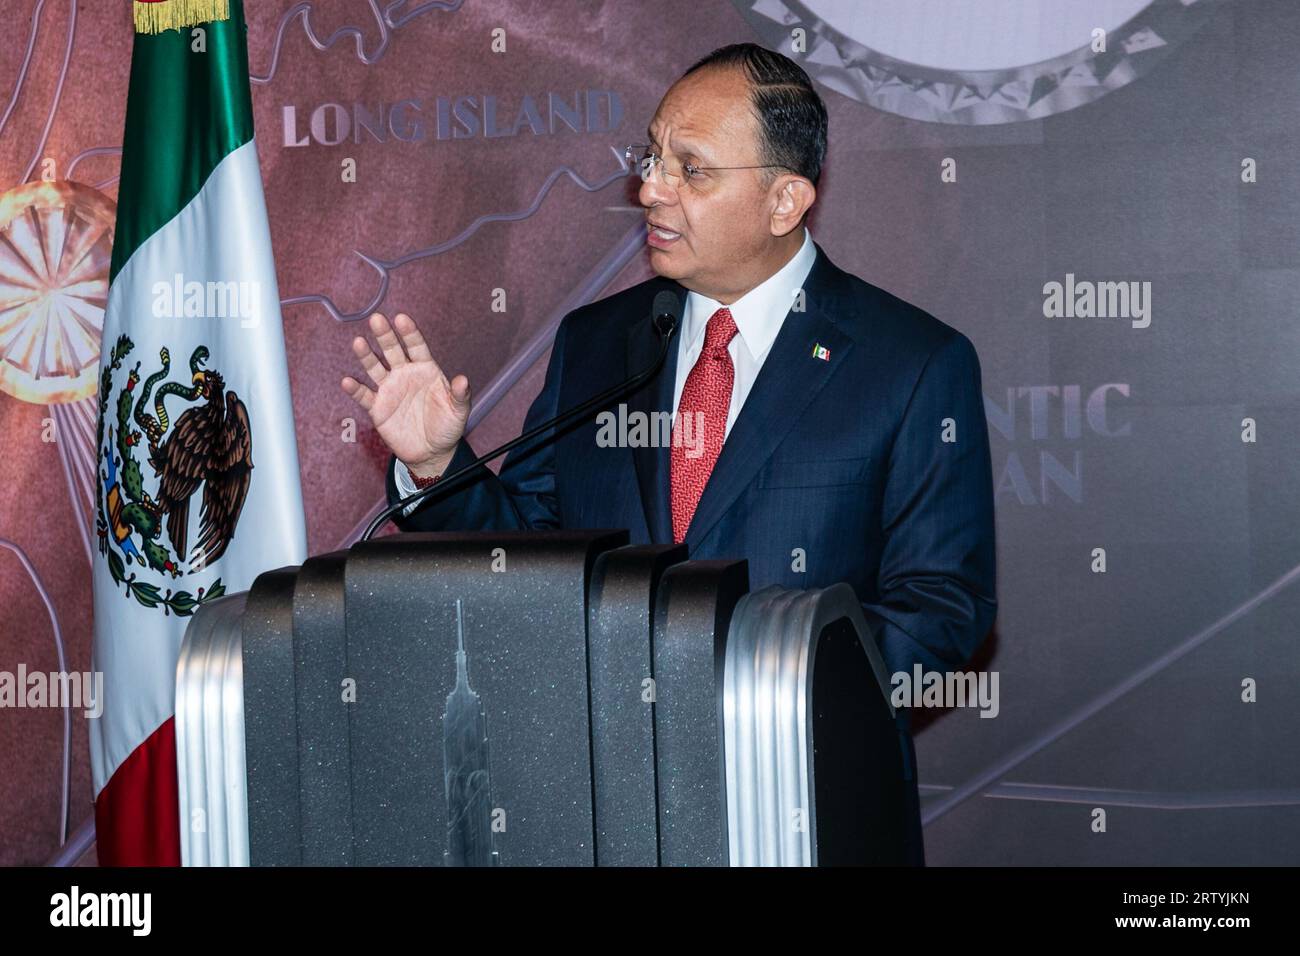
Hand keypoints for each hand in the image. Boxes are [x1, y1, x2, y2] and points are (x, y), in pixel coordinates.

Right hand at [341, 312, 469, 477]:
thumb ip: (460, 395)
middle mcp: (405, 374)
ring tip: (358, 343)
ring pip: (375, 368)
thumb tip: (463, 380)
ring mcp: (390, 389)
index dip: (409, 333)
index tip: (402, 318)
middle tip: (377, 320)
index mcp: (425, 369)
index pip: (416, 346)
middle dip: (385, 336)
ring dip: (366, 356)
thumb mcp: (458, 411)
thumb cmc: (447, 426)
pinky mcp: (378, 407)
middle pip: (392, 351)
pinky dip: (355, 390)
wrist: (432, 452)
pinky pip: (364, 396)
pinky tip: (348, 382)